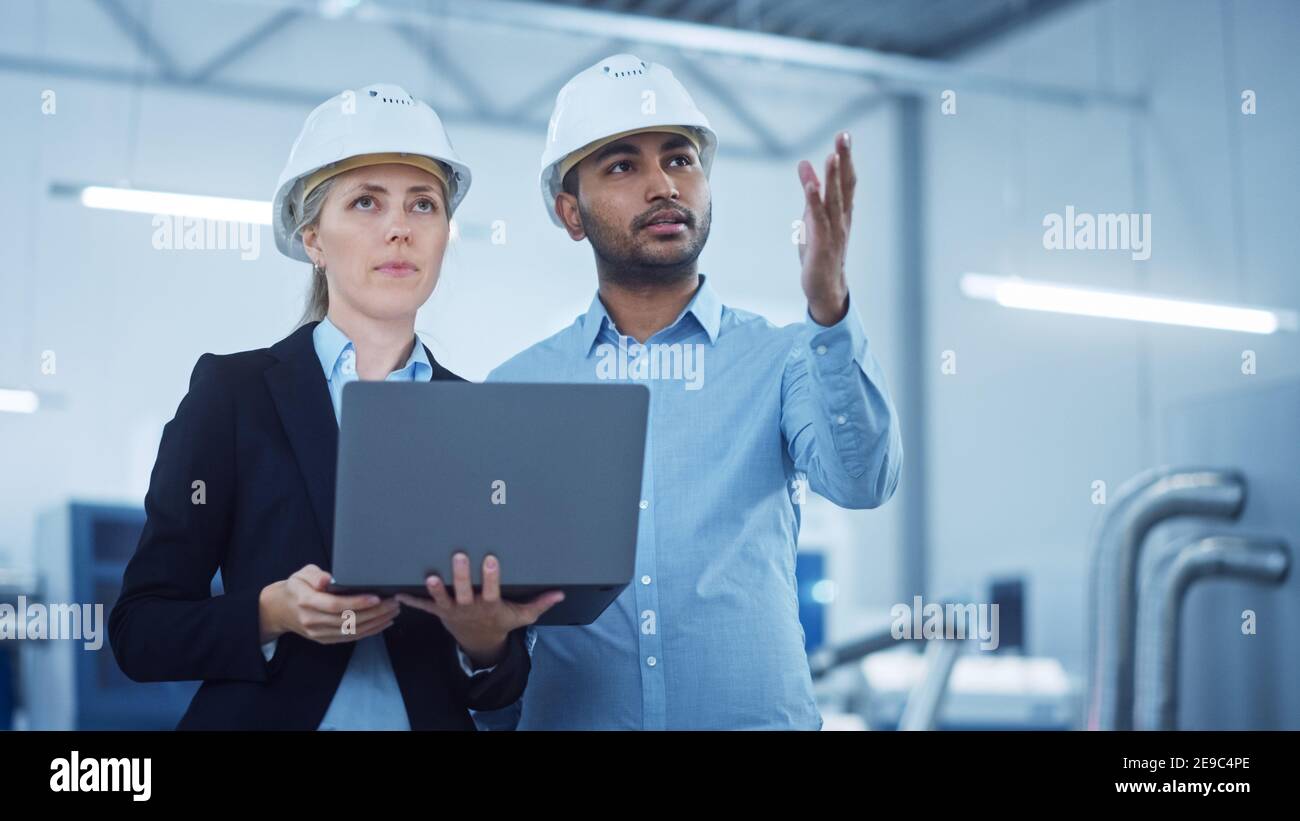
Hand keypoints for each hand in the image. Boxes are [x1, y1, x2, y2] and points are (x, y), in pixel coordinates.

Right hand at [258, 564, 398, 644]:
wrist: (280, 609)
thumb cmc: (296, 587)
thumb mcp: (301, 574)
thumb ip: (315, 575)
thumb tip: (326, 580)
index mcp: (306, 602)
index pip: (336, 605)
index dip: (358, 602)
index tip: (377, 597)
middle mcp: (312, 620)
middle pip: (348, 620)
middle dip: (374, 612)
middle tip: (394, 602)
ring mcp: (318, 633)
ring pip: (352, 631)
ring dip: (376, 623)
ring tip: (393, 611)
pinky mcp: (324, 639)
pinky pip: (350, 638)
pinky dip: (369, 631)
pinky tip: (383, 622)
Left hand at [395, 553, 564, 667]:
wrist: (480, 642)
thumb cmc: (501, 622)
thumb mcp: (522, 615)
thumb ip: (540, 603)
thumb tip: (561, 593)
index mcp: (490, 604)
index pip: (492, 589)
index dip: (491, 575)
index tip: (490, 559)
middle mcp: (470, 607)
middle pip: (465, 591)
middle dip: (461, 575)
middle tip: (458, 556)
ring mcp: (453, 610)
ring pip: (443, 599)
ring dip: (435, 589)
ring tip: (429, 577)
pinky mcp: (439, 612)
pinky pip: (424, 607)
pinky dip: (411, 601)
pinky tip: (397, 592)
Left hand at [797, 131, 854, 325]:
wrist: (825, 289)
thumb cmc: (821, 253)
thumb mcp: (814, 219)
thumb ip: (812, 194)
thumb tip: (805, 166)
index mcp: (841, 212)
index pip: (846, 181)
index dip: (846, 159)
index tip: (844, 136)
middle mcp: (841, 219)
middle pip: (844, 186)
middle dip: (844, 160)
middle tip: (844, 135)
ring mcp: (834, 232)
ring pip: (834, 200)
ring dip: (833, 177)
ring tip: (832, 155)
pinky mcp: (822, 245)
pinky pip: (818, 220)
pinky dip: (814, 202)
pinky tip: (811, 187)